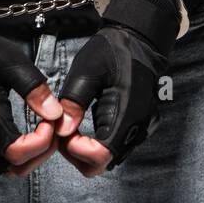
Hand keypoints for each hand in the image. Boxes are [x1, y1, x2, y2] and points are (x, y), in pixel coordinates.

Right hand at [0, 22, 62, 176]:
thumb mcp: (12, 62)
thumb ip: (34, 89)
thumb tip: (54, 113)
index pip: (16, 152)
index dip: (41, 143)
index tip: (50, 122)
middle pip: (12, 166)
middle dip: (38, 152)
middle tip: (49, 129)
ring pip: (1, 167)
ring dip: (24, 156)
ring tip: (37, 133)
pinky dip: (8, 154)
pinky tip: (18, 134)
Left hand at [54, 0, 180, 174]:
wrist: (140, 40)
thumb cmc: (112, 51)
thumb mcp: (87, 69)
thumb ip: (74, 100)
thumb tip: (62, 130)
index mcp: (126, 113)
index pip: (100, 156)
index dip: (76, 150)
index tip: (62, 130)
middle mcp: (137, 128)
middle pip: (103, 162)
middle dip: (78, 152)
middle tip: (63, 128)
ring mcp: (141, 129)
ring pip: (109, 157)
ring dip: (87, 148)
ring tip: (72, 122)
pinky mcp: (139, 126)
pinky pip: (116, 145)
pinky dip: (98, 141)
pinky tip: (86, 121)